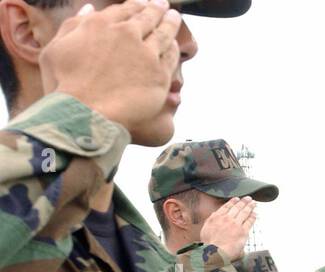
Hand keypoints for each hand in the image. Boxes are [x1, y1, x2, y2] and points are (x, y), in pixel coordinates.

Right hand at [40, 0, 181, 138]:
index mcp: (99, 24)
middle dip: (155, 9)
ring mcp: (145, 53)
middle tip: (163, 4)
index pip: (122, 9)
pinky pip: (171, 57)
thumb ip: (73, 25)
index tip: (142, 2)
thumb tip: (89, 8)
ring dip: (170, 23)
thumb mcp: (54, 49)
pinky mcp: (159, 74)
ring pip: (163, 34)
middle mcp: (125, 34)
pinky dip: (174, 48)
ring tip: (174, 17)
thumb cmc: (65, 85)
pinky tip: (175, 45)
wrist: (87, 113)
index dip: (134, 5)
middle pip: (146, 17)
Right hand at [200, 197, 256, 261]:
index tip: (236, 199)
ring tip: (253, 203)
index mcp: (217, 217)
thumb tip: (215, 215)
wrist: (214, 251)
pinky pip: (249, 221)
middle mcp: (227, 219)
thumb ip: (211, 220)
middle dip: (243, 202)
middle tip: (248, 198)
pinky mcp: (243, 231)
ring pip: (244, 213)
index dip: (233, 202)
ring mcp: (235, 224)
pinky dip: (252, 216)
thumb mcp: (205, 228)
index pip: (226, 207)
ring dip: (250, 206)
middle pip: (237, 208)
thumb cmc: (209, 243)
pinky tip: (255, 213)